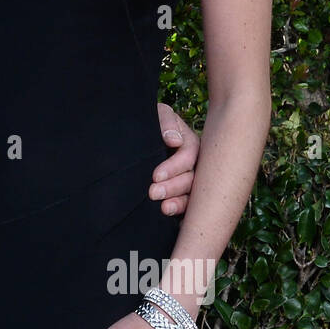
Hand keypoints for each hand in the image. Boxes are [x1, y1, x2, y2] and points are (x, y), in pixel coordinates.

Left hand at [151, 102, 198, 216]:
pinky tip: (168, 214)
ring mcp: (189, 180)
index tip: (155, 175)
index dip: (174, 166)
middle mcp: (194, 163)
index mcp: (190, 143)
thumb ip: (166, 122)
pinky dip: (179, 210)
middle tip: (153, 193)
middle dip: (174, 187)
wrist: (135, 138)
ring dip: (179, 202)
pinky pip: (187, 205)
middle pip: (192, 178)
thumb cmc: (150, 123)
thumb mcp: (158, 115)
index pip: (189, 155)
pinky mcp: (182, 194)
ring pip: (192, 194)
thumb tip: (174, 141)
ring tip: (164, 208)